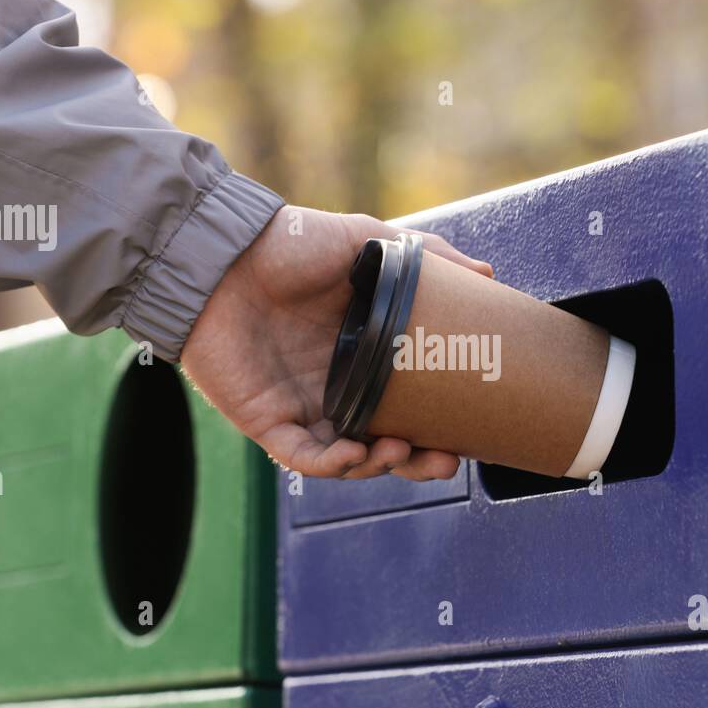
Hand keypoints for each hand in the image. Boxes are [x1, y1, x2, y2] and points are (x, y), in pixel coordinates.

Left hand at [180, 206, 493, 479]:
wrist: (220, 252)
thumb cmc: (289, 242)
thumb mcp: (367, 241)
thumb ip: (427, 257)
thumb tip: (487, 274)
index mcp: (362, 352)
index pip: (407, 402)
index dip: (438, 422)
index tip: (469, 426)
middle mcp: (334, 385)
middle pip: (384, 441)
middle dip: (416, 461)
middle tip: (445, 460)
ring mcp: (301, 405)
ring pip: (348, 459)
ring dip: (378, 466)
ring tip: (399, 450)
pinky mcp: (265, 420)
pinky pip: (304, 458)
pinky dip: (332, 465)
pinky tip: (356, 454)